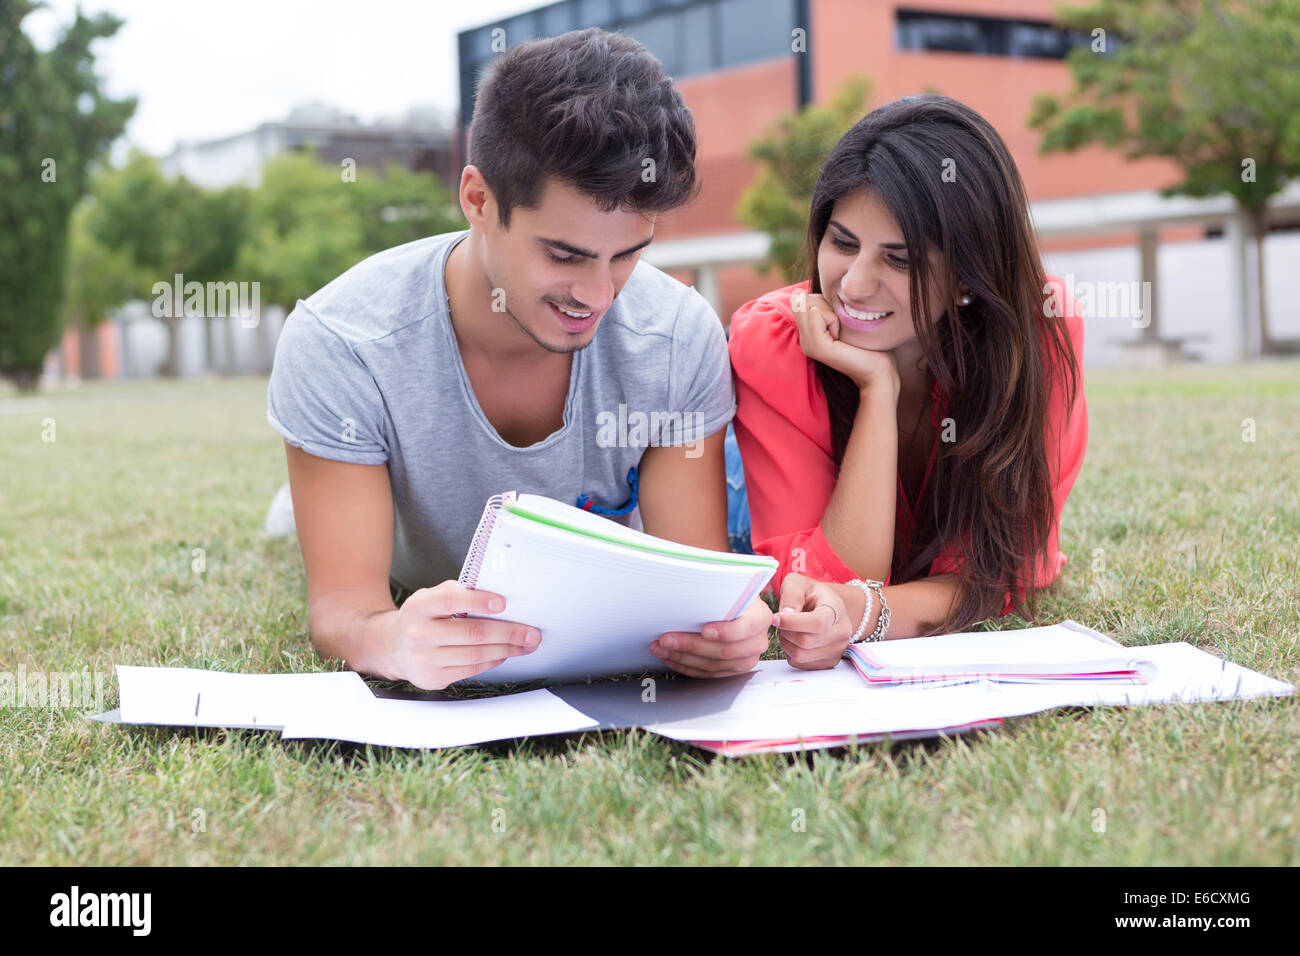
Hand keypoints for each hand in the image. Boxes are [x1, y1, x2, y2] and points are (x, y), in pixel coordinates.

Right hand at [385, 581, 540, 689]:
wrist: (391, 647)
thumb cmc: (422, 617)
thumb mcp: (431, 597)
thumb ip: (458, 593)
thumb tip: (497, 595)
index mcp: (419, 607)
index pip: (450, 601)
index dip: (478, 601)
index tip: (503, 603)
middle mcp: (418, 634)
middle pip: (471, 633)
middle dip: (508, 632)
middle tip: (531, 631)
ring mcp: (424, 659)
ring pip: (475, 655)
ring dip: (507, 649)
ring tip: (526, 644)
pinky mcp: (433, 678)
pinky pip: (471, 669)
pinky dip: (493, 660)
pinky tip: (505, 653)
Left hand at [650, 595, 772, 677]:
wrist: (735, 607)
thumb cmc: (729, 595)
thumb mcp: (729, 588)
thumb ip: (718, 591)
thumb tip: (692, 585)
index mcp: (761, 617)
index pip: (746, 628)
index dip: (725, 632)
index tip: (704, 630)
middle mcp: (757, 642)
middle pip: (725, 651)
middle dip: (691, 645)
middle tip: (667, 639)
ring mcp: (746, 659)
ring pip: (713, 666)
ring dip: (682, 657)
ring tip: (662, 648)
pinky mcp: (731, 670)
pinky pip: (707, 674)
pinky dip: (685, 666)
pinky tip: (669, 657)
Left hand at [771, 574, 855, 669]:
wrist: (829, 607)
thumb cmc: (811, 594)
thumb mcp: (799, 583)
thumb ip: (792, 594)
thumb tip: (786, 614)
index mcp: (836, 609)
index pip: (817, 623)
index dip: (792, 623)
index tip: (775, 617)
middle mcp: (841, 632)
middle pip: (806, 642)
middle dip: (786, 632)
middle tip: (781, 621)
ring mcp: (837, 649)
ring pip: (801, 656)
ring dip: (787, 644)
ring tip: (788, 630)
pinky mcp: (829, 662)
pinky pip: (800, 665)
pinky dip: (791, 653)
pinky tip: (794, 640)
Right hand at [792, 291, 899, 392]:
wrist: (878, 370)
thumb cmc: (868, 344)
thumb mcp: (844, 320)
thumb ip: (827, 307)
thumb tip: (810, 291)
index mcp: (809, 335)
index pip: (801, 299)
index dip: (822, 301)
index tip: (839, 321)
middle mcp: (804, 340)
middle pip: (801, 300)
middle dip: (824, 304)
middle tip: (840, 326)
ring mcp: (808, 344)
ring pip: (808, 305)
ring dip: (829, 311)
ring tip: (840, 332)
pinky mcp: (816, 346)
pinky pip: (816, 313)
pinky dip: (833, 318)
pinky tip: (840, 335)